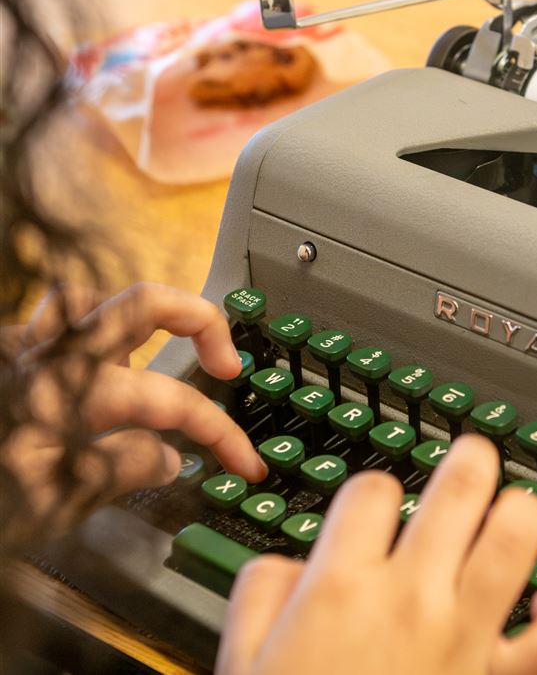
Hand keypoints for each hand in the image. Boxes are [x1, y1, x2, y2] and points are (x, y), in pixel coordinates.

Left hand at [1, 282, 266, 547]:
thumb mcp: (49, 503)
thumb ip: (118, 470)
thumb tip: (166, 456)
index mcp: (73, 391)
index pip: (175, 405)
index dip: (223, 433)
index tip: (245, 462)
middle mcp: (50, 356)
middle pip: (147, 303)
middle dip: (203, 322)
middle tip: (224, 362)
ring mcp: (22, 351)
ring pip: (91, 301)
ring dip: (135, 321)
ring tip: (157, 353)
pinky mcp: (2, 362)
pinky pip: (50, 331)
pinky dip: (82, 345)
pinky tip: (85, 382)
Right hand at [219, 434, 536, 674]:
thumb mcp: (243, 660)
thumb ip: (261, 593)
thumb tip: (292, 563)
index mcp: (341, 587)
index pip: (374, 491)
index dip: (373, 492)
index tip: (374, 512)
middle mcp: (410, 599)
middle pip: (459, 487)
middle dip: (470, 461)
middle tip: (472, 459)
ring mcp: (464, 636)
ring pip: (516, 536)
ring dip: (519, 510)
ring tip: (511, 505)